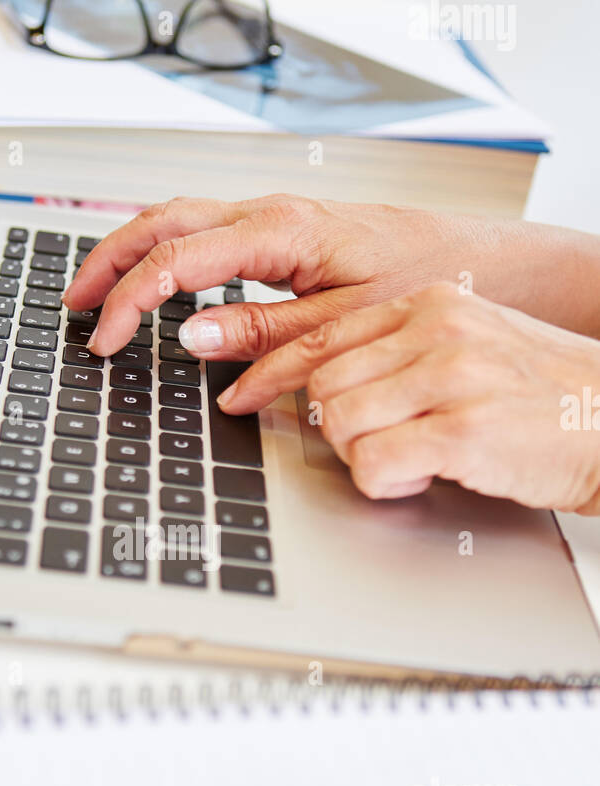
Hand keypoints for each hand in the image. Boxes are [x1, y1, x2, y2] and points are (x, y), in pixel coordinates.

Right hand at [64, 194, 599, 358]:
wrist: (477, 260)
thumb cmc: (424, 281)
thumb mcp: (343, 324)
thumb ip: (264, 333)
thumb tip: (191, 338)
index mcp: (280, 229)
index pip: (177, 259)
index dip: (130, 301)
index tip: (103, 340)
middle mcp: (271, 212)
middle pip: (163, 220)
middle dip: (109, 260)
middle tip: (73, 304)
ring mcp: (275, 217)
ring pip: (181, 218)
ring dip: (133, 251)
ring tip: (99, 291)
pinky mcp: (284, 231)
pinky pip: (208, 231)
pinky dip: (168, 252)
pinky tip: (160, 281)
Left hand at [227, 283, 599, 513]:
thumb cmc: (543, 395)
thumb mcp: (470, 347)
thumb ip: (402, 351)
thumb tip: (325, 379)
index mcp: (431, 304)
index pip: (322, 335)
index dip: (272, 373)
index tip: (242, 397)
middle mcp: (436, 330)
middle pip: (320, 386)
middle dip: (334, 428)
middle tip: (380, 443)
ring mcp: (450, 376)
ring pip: (337, 423)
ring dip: (362, 456)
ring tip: (412, 458)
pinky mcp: (462, 429)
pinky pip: (374, 464)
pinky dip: (387, 482)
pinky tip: (425, 475)